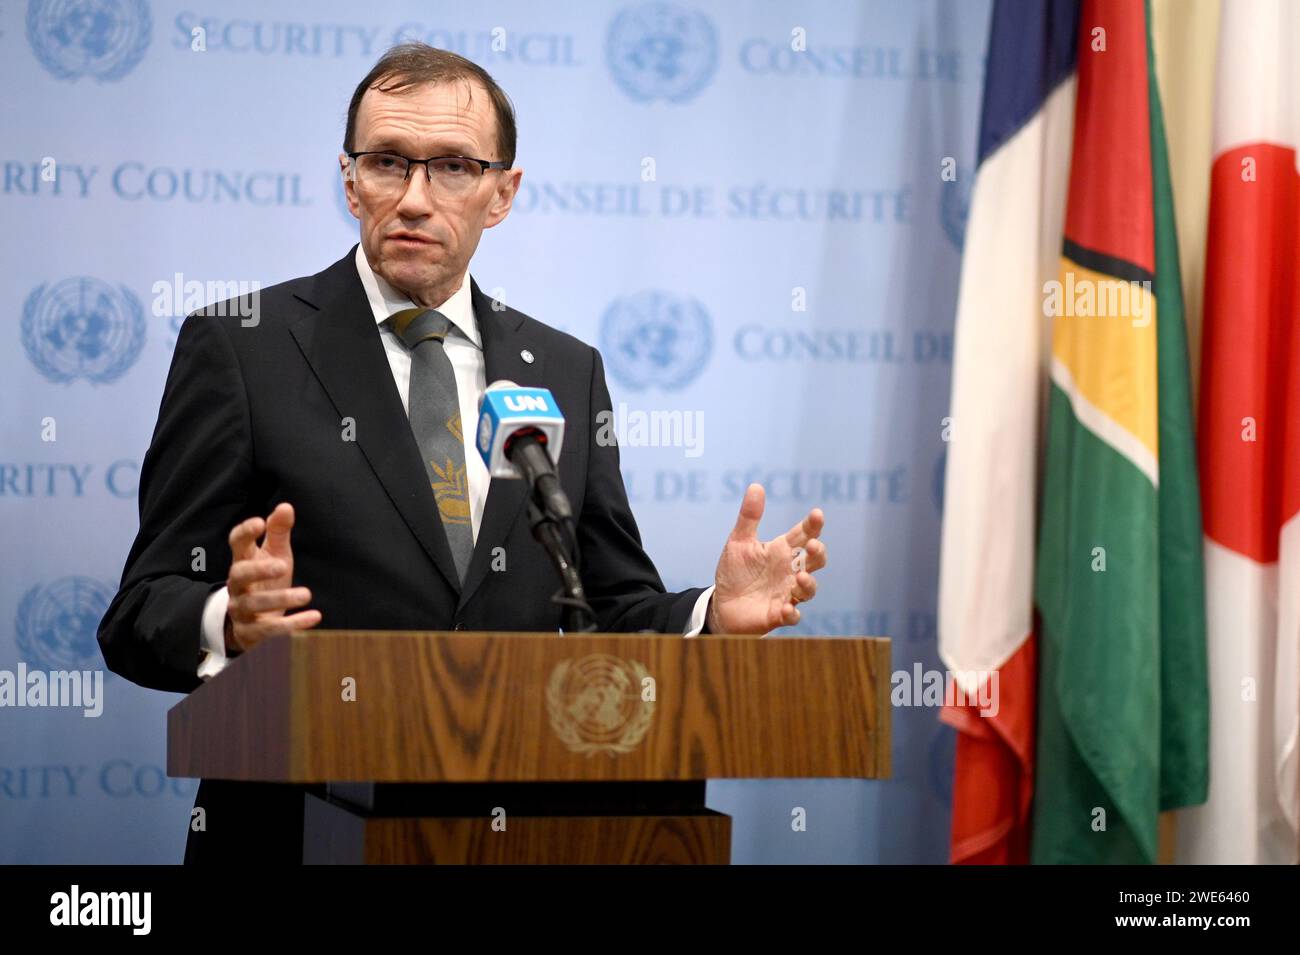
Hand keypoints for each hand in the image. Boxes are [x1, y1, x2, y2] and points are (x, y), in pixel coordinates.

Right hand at [224, 502, 320, 653]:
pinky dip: (292, 624)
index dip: (245, 532)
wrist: (251, 622)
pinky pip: (268, 630)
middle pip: (239, 575)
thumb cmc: (265, 580)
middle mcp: (237, 585)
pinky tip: (314, 617)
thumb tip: (286, 506)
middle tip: (282, 565)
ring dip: (280, 599)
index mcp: (243, 561)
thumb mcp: (274, 554)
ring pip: (254, 604)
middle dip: (259, 570)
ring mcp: (241, 609)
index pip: (236, 543)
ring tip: (307, 594)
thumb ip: (279, 532)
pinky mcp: (250, 632)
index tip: (260, 523)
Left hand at [707, 483, 825, 634]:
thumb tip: (756, 486)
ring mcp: (787, 594)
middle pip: (815, 561)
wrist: (721, 604)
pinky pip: (791, 616)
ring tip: (800, 578)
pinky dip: (791, 613)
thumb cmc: (734, 572)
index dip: (813, 525)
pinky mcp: (778, 615)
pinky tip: (786, 608)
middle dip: (818, 553)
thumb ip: (749, 517)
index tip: (816, 514)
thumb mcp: (739, 542)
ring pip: (809, 589)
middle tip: (812, 546)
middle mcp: (789, 572)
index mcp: (782, 551)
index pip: (804, 535)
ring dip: (808, 584)